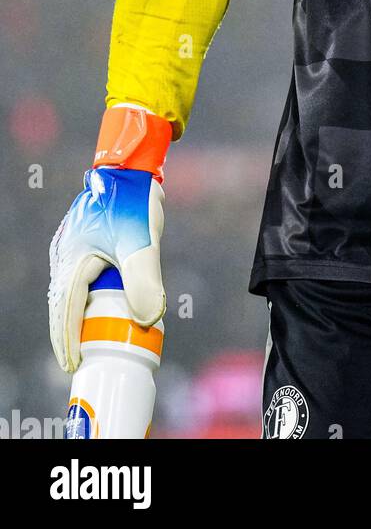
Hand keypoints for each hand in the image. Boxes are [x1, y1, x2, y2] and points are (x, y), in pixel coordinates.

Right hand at [48, 166, 164, 372]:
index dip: (69, 340)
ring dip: (76, 316)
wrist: (130, 164)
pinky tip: (98, 306)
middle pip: (63, 305)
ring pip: (69, 292)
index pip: (67, 310)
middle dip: (68, 334)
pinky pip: (79, 278)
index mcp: (72, 260)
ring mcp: (72, 248)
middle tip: (77, 361)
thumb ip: (145, 280)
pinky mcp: (83, 241)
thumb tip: (148, 319)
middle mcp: (65, 256)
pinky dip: (84, 298)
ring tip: (86, 340)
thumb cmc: (133, 200)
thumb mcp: (142, 242)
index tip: (74, 365)